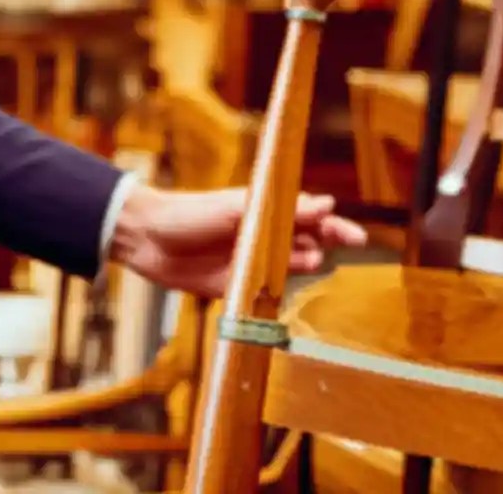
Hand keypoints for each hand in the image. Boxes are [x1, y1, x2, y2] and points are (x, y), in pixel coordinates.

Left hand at [109, 185, 366, 297]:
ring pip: (289, 270)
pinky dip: (278, 299)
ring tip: (311, 262)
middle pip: (306, 243)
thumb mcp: (235, 209)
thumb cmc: (188, 215)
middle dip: (328, 245)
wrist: (145, 239)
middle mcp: (261, 239)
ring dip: (302, 267)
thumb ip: (279, 211)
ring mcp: (250, 265)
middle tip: (350, 248)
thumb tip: (326, 203)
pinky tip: (289, 299)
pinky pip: (264, 296)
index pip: (308, 218)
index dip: (333, 225)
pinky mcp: (234, 289)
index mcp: (262, 214)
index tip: (357, 236)